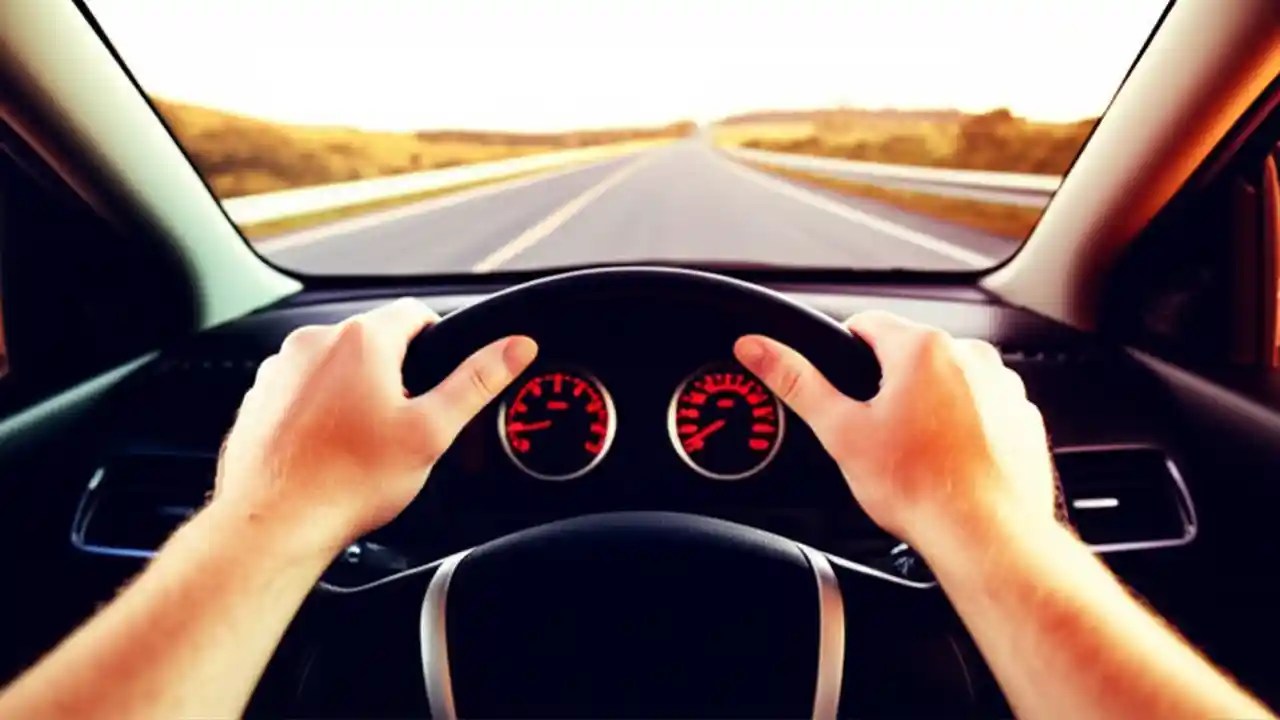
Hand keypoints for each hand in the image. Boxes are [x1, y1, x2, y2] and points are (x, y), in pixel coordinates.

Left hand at [213, 298, 536, 552]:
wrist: (273, 524)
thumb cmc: (348, 482)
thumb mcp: (431, 432)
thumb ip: (477, 383)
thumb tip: (517, 347)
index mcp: (362, 339)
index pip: (416, 313)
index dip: (438, 342)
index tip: (440, 379)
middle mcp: (315, 341)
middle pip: (374, 341)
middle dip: (396, 373)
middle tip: (405, 425)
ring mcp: (280, 368)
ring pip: (336, 365)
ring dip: (355, 390)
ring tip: (364, 444)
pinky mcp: (259, 396)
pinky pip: (303, 389)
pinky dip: (320, 410)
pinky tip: (329, 450)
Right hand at [734, 311, 1054, 549]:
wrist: (985, 537)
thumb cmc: (920, 489)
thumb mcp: (840, 432)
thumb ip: (795, 382)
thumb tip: (756, 348)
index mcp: (922, 348)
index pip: (866, 324)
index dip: (843, 356)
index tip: (842, 391)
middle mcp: (971, 356)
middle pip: (908, 355)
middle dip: (887, 387)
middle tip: (874, 434)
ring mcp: (1004, 387)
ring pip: (947, 382)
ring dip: (928, 405)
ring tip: (913, 453)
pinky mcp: (1023, 418)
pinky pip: (982, 409)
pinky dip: (964, 428)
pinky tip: (947, 463)